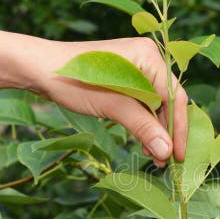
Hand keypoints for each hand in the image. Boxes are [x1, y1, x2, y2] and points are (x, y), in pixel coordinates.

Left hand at [30, 37, 187, 166]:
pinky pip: (142, 103)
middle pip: (168, 102)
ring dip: (155, 131)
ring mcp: (137, 68)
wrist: (40, 70)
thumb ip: (143, 127)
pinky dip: (143, 123)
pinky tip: (144, 143)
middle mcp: (148, 59)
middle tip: (167, 161)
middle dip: (167, 132)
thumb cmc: (75, 82)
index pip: (175, 97)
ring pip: (155, 106)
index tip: (179, 155)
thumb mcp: (113, 106)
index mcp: (149, 56)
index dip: (178, 128)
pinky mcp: (125, 79)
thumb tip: (167, 152)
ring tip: (154, 157)